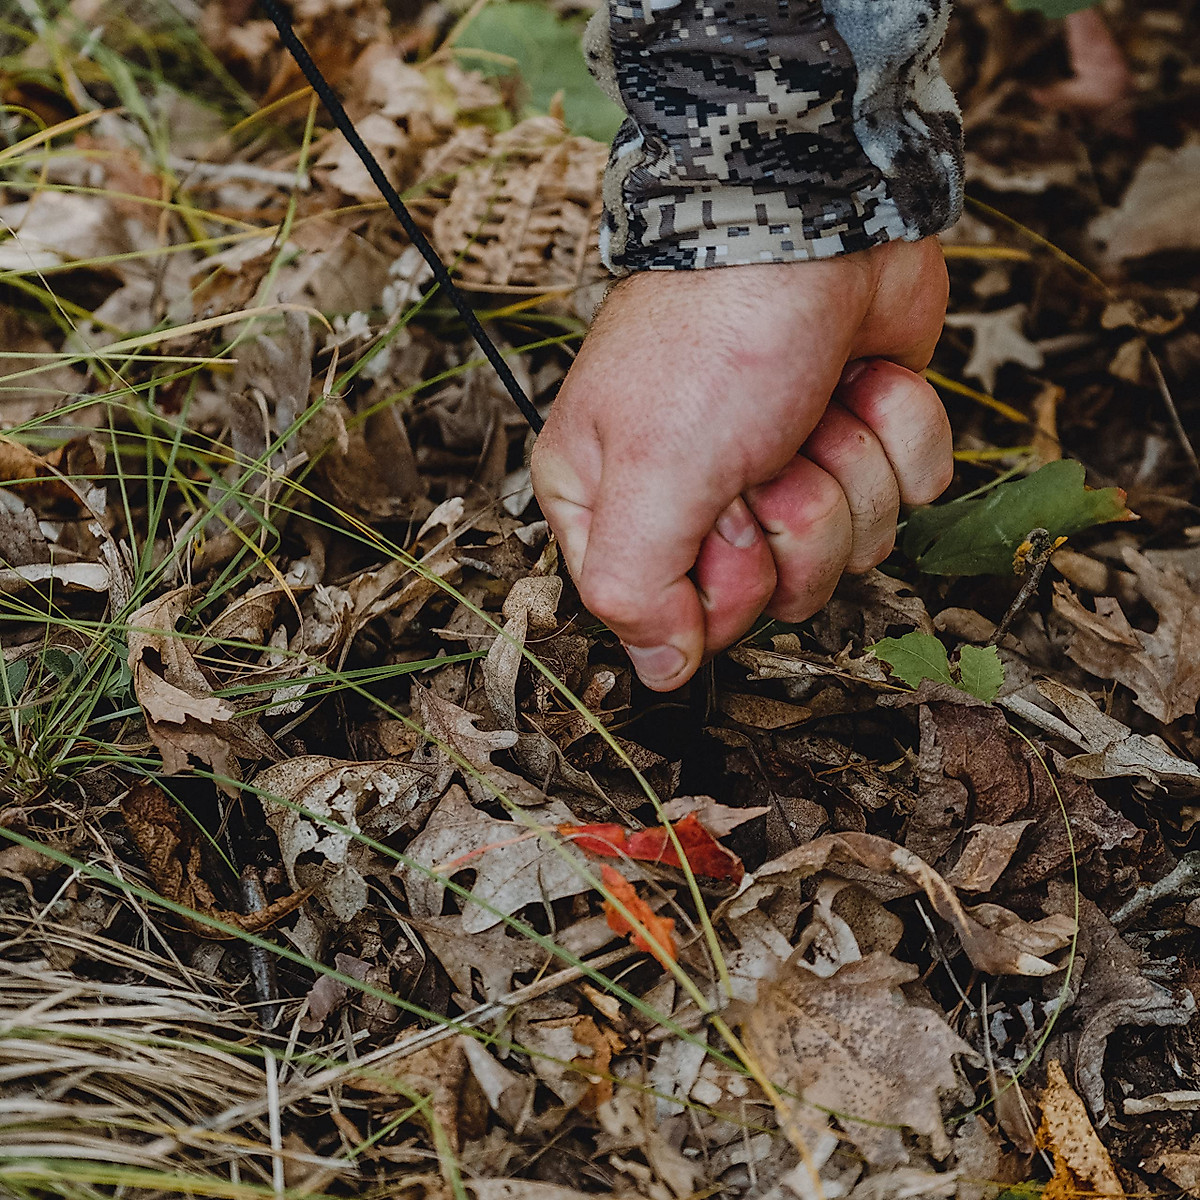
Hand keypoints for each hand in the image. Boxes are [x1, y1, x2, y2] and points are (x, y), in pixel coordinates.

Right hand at [530, 237, 953, 690]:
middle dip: (797, 520)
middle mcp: (698, 498)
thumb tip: (658, 674)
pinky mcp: (860, 436)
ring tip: (815, 405)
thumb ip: (635, 591)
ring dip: (849, 470)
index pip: (680, 621)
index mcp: (619, 507)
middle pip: (778, 593)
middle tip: (770, 451)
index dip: (724, 584)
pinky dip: (898, 434)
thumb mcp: (651, 475)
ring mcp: (786, 466)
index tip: (722, 513)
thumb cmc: (717, 337)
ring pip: (853, 546)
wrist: (813, 214)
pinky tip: (861, 383)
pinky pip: (910, 491)